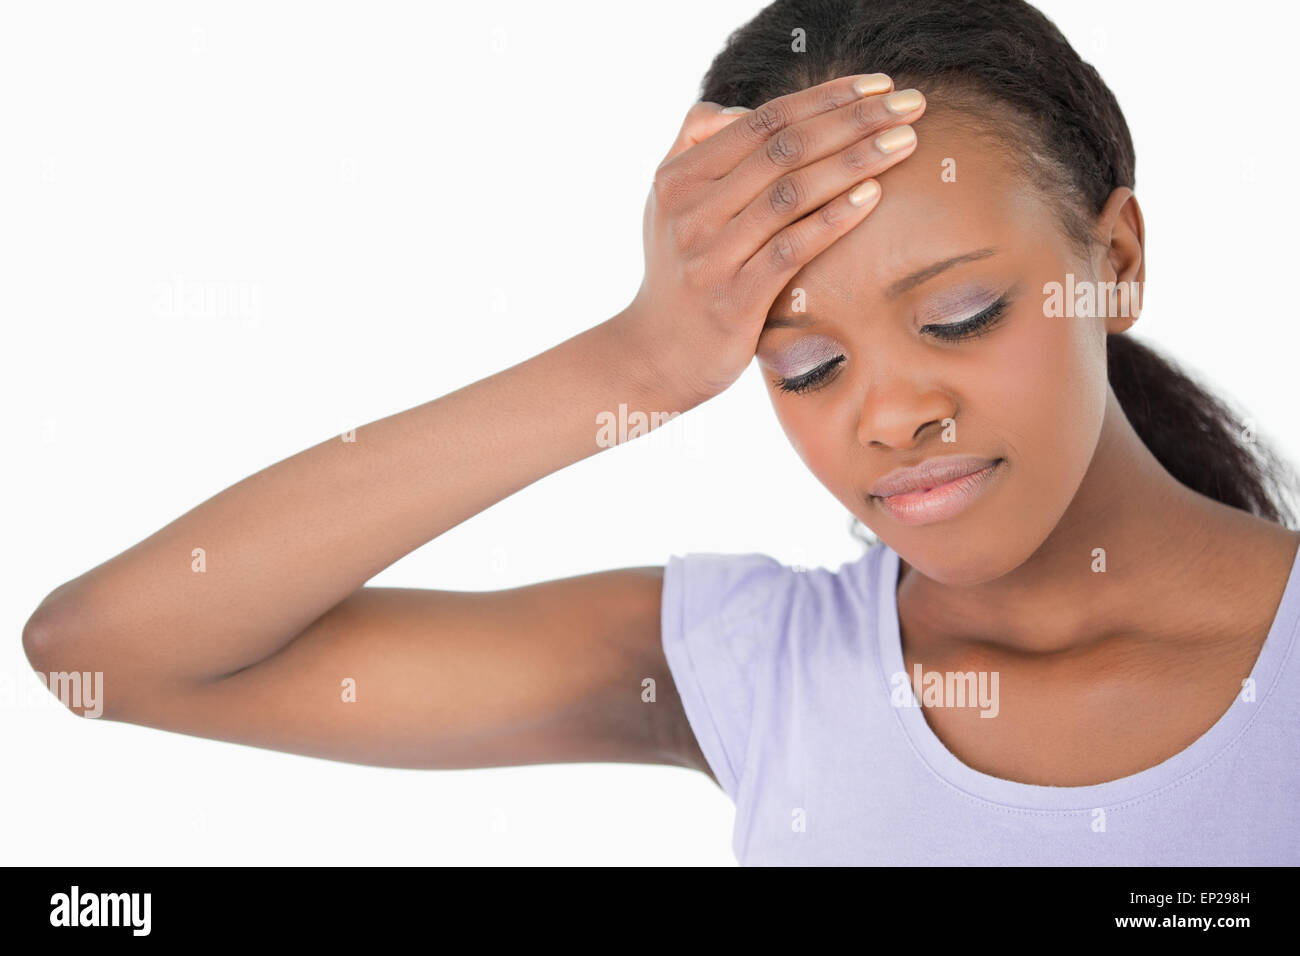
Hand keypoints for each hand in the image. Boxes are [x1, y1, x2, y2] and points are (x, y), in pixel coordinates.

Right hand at [616, 73, 925, 406]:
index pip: (764, 121)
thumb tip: (740, 110)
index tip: (879, 85)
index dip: (826, 97)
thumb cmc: (677, 275)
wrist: (653, 356)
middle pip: (784, 149)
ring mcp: (710, 256)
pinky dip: (833, 219)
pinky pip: (791, 250)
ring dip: (855, 161)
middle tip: (911, 104)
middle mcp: (690, 211)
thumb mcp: (668, 205)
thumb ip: (695, 148)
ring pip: (791, 193)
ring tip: (905, 141)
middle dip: (854, 120)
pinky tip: (872, 196)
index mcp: (679, 178)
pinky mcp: (733, 301)